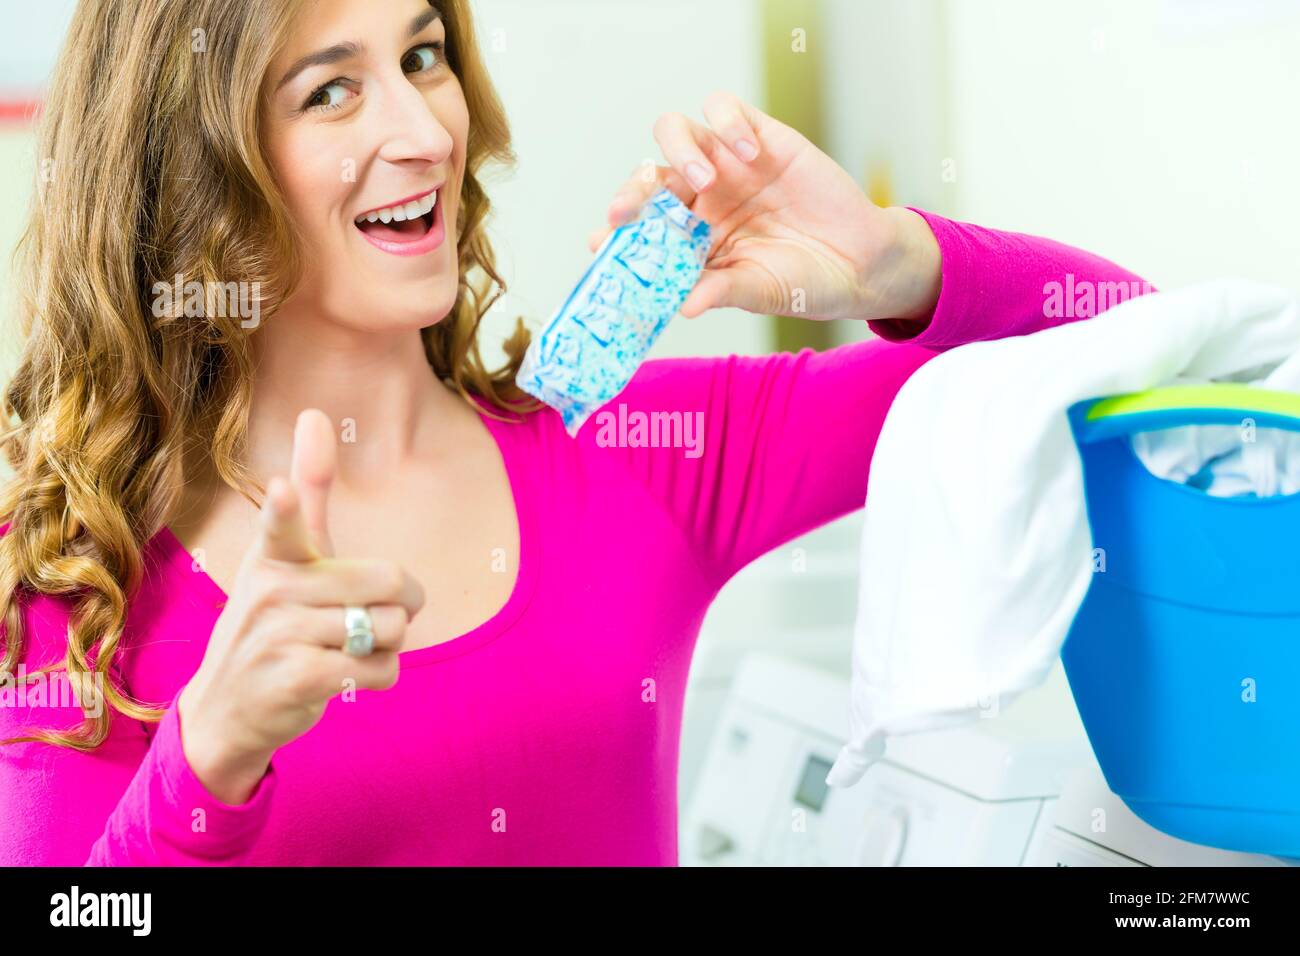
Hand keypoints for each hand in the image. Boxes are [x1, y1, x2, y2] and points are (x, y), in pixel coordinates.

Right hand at [176, 409, 424, 803]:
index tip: (278, 490)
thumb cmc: (272, 620)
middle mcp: (273, 591)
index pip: (280, 523)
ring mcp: (282, 638)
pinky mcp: (298, 680)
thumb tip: (315, 414)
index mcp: (274, 555)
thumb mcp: (284, 555)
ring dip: (386, 645)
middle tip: (365, 617)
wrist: (227, 710)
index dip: (283, 507)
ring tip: (347, 648)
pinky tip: (348, 675)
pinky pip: (381, 668)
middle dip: (399, 605)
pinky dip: (380, 675)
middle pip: (390, 583)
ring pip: (390, 628)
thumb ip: (309, 492)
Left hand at [588, 91, 940, 323]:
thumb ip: (720, 290)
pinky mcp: (760, 137)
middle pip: (649, 177)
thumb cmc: (803, 282)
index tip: (600, 243)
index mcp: (689, 238)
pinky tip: (748, 154)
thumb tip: (683, 307)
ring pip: (677, 134)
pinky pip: (726, 110)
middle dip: (632, 191)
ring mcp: (727, 165)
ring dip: (679, 153)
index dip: (616, 232)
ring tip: (707, 182)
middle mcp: (700, 198)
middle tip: (629, 211)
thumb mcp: (758, 291)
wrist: (861, 263)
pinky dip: (728, 124)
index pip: (640, 227)